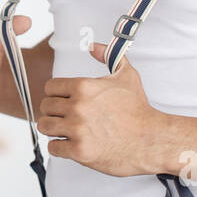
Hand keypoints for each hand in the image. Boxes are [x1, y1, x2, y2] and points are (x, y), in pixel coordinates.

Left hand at [36, 41, 168, 175]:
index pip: (50, 87)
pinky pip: (53, 147)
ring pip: (45, 126)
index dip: (56, 95)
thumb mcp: (127, 75)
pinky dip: (60, 147)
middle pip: (45, 107)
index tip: (65, 101)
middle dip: (54, 112)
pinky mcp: (79, 151)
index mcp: (84, 87)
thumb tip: (92, 46)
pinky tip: (71, 144)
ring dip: (54, 129)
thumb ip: (109, 55)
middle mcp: (78, 107)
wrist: (152, 140)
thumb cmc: (139, 109)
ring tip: (66, 131)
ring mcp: (77, 129)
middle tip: (66, 118)